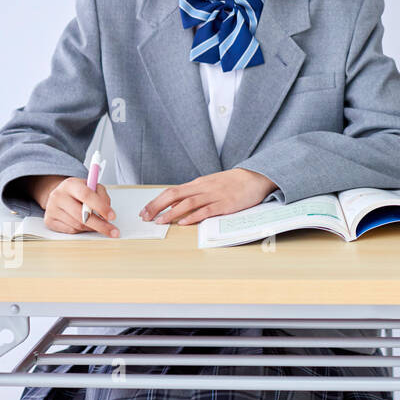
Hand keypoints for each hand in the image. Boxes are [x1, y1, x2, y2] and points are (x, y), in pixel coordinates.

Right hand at [40, 177, 119, 237]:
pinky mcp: (49, 221)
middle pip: (81, 214)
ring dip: (92, 228)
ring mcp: (51, 209)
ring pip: (77, 224)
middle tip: (113, 231)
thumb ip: (102, 196)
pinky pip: (70, 230)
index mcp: (70, 184)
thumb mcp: (93, 187)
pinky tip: (86, 225)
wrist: (60, 195)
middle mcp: (58, 196)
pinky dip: (82, 230)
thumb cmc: (80, 192)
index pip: (86, 195)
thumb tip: (107, 212)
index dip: (101, 207)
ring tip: (100, 225)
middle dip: (100, 225)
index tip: (112, 216)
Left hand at [139, 168, 276, 225]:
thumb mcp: (210, 185)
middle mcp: (203, 188)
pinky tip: (183, 222)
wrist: (255, 177)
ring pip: (187, 203)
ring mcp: (214, 196)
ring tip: (160, 222)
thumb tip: (175, 206)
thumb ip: (193, 194)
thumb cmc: (233, 183)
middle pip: (174, 195)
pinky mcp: (225, 204)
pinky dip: (193, 217)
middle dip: (157, 206)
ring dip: (171, 213)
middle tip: (145, 217)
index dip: (155, 201)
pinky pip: (206, 210)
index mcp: (198, 183)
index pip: (171, 191)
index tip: (144, 211)